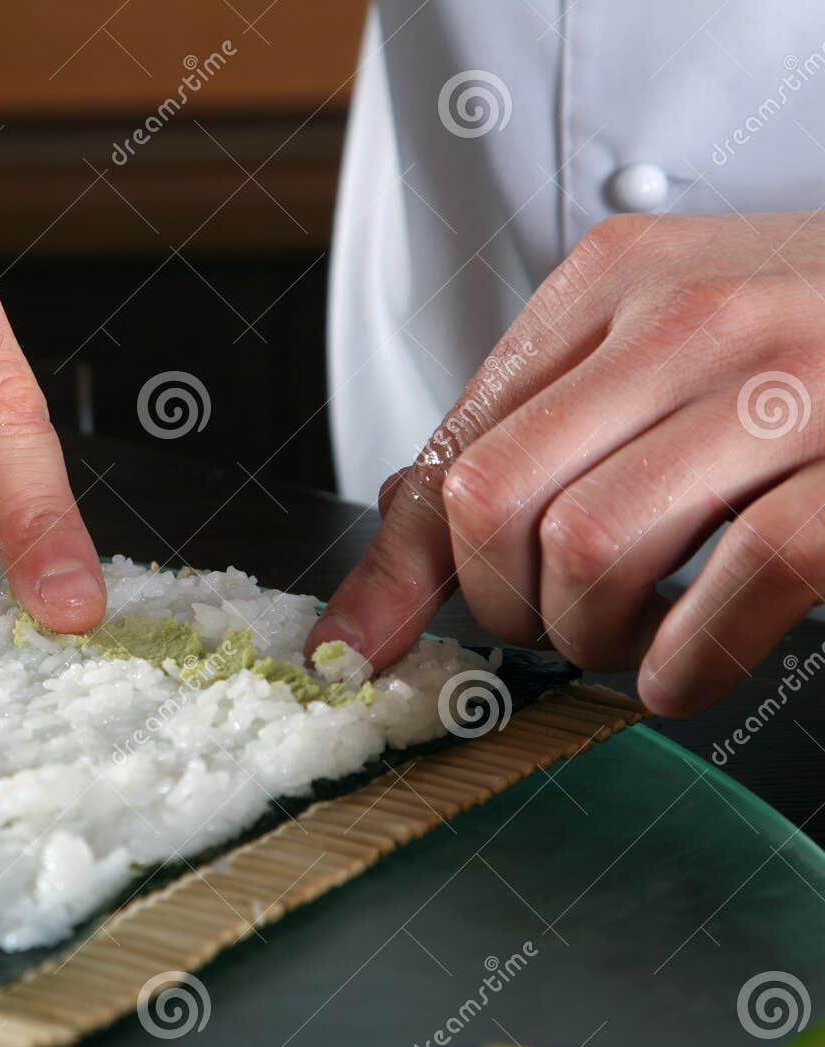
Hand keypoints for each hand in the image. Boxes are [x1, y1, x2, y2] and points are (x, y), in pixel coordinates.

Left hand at [307, 211, 824, 715]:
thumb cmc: (816, 355)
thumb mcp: (659, 359)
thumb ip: (530, 445)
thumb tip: (383, 594)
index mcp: (618, 283)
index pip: (453, 450)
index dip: (398, 573)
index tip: (362, 650)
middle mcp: (694, 317)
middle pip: (493, 506)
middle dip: (499, 607)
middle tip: (548, 629)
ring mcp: (791, 386)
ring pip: (587, 551)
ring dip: (587, 639)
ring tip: (627, 640)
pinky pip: (735, 589)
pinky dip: (684, 664)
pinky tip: (683, 670)